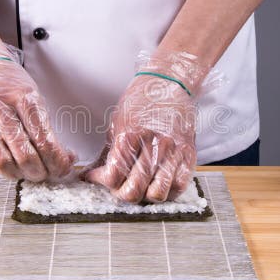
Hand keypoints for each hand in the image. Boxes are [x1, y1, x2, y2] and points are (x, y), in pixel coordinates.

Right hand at [0, 45, 73, 180]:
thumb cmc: (11, 85)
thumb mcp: (35, 98)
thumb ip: (48, 131)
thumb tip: (65, 160)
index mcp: (23, 98)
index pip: (43, 140)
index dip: (57, 161)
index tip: (62, 168)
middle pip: (23, 155)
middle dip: (39, 172)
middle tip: (45, 173)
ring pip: (1, 163)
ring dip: (19, 174)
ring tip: (26, 171)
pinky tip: (7, 164)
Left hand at [83, 51, 208, 202]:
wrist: (168, 83)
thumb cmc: (140, 101)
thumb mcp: (116, 124)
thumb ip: (107, 153)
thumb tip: (91, 175)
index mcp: (129, 136)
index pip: (112, 176)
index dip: (101, 182)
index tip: (99, 178)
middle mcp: (152, 145)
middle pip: (133, 191)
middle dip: (121, 193)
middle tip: (119, 185)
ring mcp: (172, 151)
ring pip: (157, 194)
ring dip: (145, 195)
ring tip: (141, 186)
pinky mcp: (188, 154)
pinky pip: (179, 186)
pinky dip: (168, 192)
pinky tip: (159, 183)